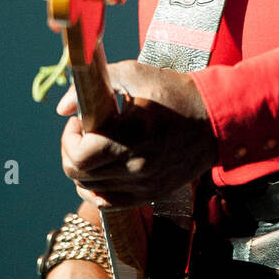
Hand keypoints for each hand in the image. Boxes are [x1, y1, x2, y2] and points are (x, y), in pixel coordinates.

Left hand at [57, 60, 218, 208]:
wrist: (216, 119)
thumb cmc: (176, 93)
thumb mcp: (135, 75)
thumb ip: (92, 87)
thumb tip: (62, 107)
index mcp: (129, 136)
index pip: (78, 156)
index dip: (68, 138)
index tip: (79, 121)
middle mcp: (135, 166)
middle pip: (79, 176)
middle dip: (72, 151)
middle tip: (83, 133)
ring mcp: (144, 184)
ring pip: (91, 190)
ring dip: (85, 170)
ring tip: (96, 148)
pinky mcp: (151, 193)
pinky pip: (110, 202)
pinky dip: (98, 189)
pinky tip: (104, 170)